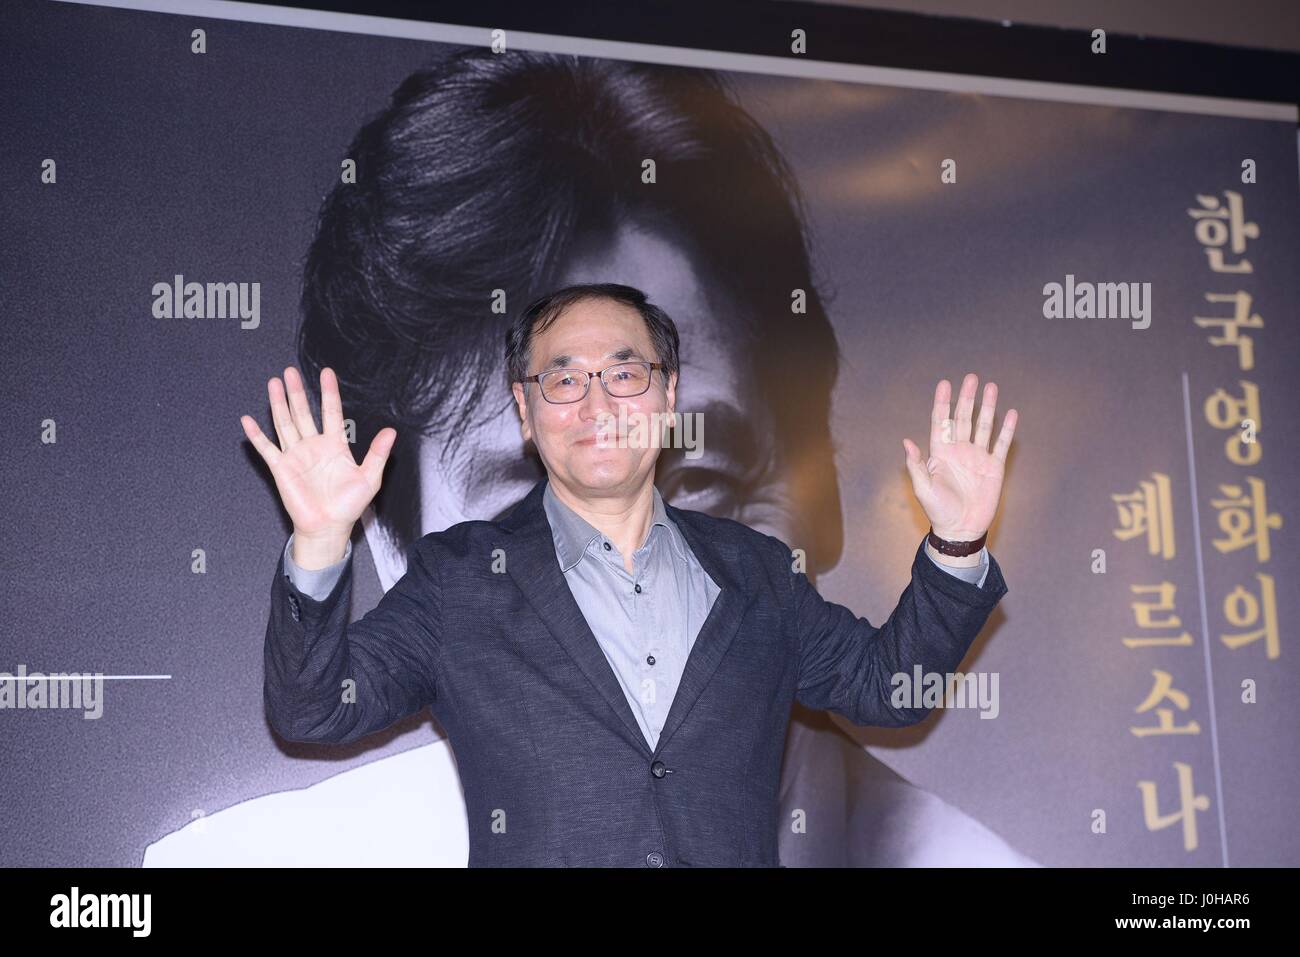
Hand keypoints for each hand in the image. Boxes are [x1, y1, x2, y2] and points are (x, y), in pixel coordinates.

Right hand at [240, 366, 395, 548]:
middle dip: (297, 392)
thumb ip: (377, 453)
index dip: (329, 392)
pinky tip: (248, 420)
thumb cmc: (349, 506)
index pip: (331, 412)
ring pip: (285, 423)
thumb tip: (391, 432)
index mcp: (335, 445)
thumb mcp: (370, 478)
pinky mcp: (281, 468)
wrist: (329, 527)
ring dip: (278, 403)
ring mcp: (296, 455)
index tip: (327, 373)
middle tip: (290, 371)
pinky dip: (256, 435)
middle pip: (303, 412)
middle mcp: (313, 446)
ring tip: (274, 383)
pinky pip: (266, 449)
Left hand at [902, 373, 1016, 541]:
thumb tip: (906, 442)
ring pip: (983, 426)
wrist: (961, 529)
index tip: (944, 384)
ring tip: (991, 387)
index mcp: (940, 452)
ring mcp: (977, 457)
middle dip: (967, 398)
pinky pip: (1001, 444)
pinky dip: (1007, 430)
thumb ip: (916, 465)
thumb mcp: (923, 488)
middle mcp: (959, 450)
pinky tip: (1011, 414)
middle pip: (963, 418)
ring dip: (987, 407)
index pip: (942, 422)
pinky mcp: (994, 468)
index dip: (942, 403)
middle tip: (971, 378)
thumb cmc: (938, 510)